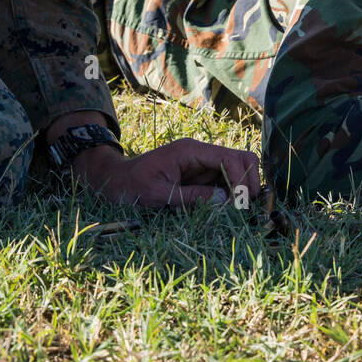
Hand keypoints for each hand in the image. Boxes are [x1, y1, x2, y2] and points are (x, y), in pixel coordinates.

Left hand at [73, 138, 261, 207]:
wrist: (113, 182)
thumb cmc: (130, 187)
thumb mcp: (158, 195)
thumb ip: (191, 197)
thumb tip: (224, 201)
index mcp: (190, 151)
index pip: (229, 157)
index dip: (242, 179)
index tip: (243, 202)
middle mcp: (200, 153)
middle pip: (240, 158)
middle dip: (249, 180)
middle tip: (247, 206)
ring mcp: (202, 164)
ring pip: (237, 169)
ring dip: (242, 188)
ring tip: (239, 210)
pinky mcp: (201, 175)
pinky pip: (225, 181)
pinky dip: (232, 194)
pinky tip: (229, 209)